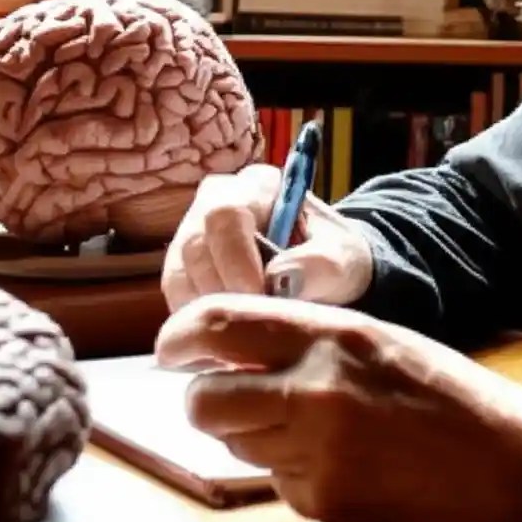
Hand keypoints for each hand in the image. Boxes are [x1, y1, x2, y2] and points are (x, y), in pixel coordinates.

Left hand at [154, 294, 521, 521]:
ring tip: (309, 429)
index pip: (220, 322)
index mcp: (335, 336)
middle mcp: (316, 390)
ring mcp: (317, 451)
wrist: (510, 467)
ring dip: (250, 436)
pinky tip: (342, 463)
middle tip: (229, 399)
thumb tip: (231, 349)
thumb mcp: (379, 343)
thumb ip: (307, 341)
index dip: (180, 336)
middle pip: (205, 400)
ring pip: (233, 444)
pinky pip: (274, 482)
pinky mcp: (323, 500)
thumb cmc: (448, 398)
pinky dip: (291, 473)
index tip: (172, 347)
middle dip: (207, 402)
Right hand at [161, 165, 372, 311]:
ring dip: (207, 310)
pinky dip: (197, 321)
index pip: (226, 215)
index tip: (258, 297)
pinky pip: (176, 296)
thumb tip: (279, 277)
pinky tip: (228, 336)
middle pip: (195, 245)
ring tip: (245, 331)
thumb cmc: (335, 259)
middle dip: (222, 291)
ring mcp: (194, 232)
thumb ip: (321, 265)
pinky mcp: (184, 268)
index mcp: (257, 186)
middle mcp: (216, 200)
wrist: (326, 275)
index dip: (235, 260)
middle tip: (252, 322)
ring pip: (179, 274)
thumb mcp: (345, 260)